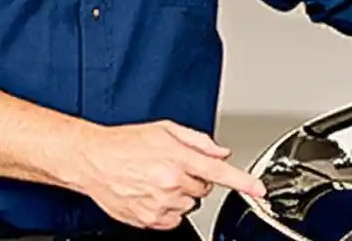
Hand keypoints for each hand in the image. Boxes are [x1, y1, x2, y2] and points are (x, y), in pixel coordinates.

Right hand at [73, 120, 266, 229]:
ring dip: (181, 194)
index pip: (220, 171)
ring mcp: (160, 204)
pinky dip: (168, 209)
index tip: (259, 190)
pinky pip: (174, 220)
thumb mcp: (163, 130)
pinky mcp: (150, 220)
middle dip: (195, 178)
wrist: (92, 160)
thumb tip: (220, 152)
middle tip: (172, 167)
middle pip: (205, 188)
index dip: (243, 182)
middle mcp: (171, 182)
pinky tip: (151, 194)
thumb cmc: (124, 143)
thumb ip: (197, 141)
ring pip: (190, 205)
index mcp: (178, 158)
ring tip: (157, 179)